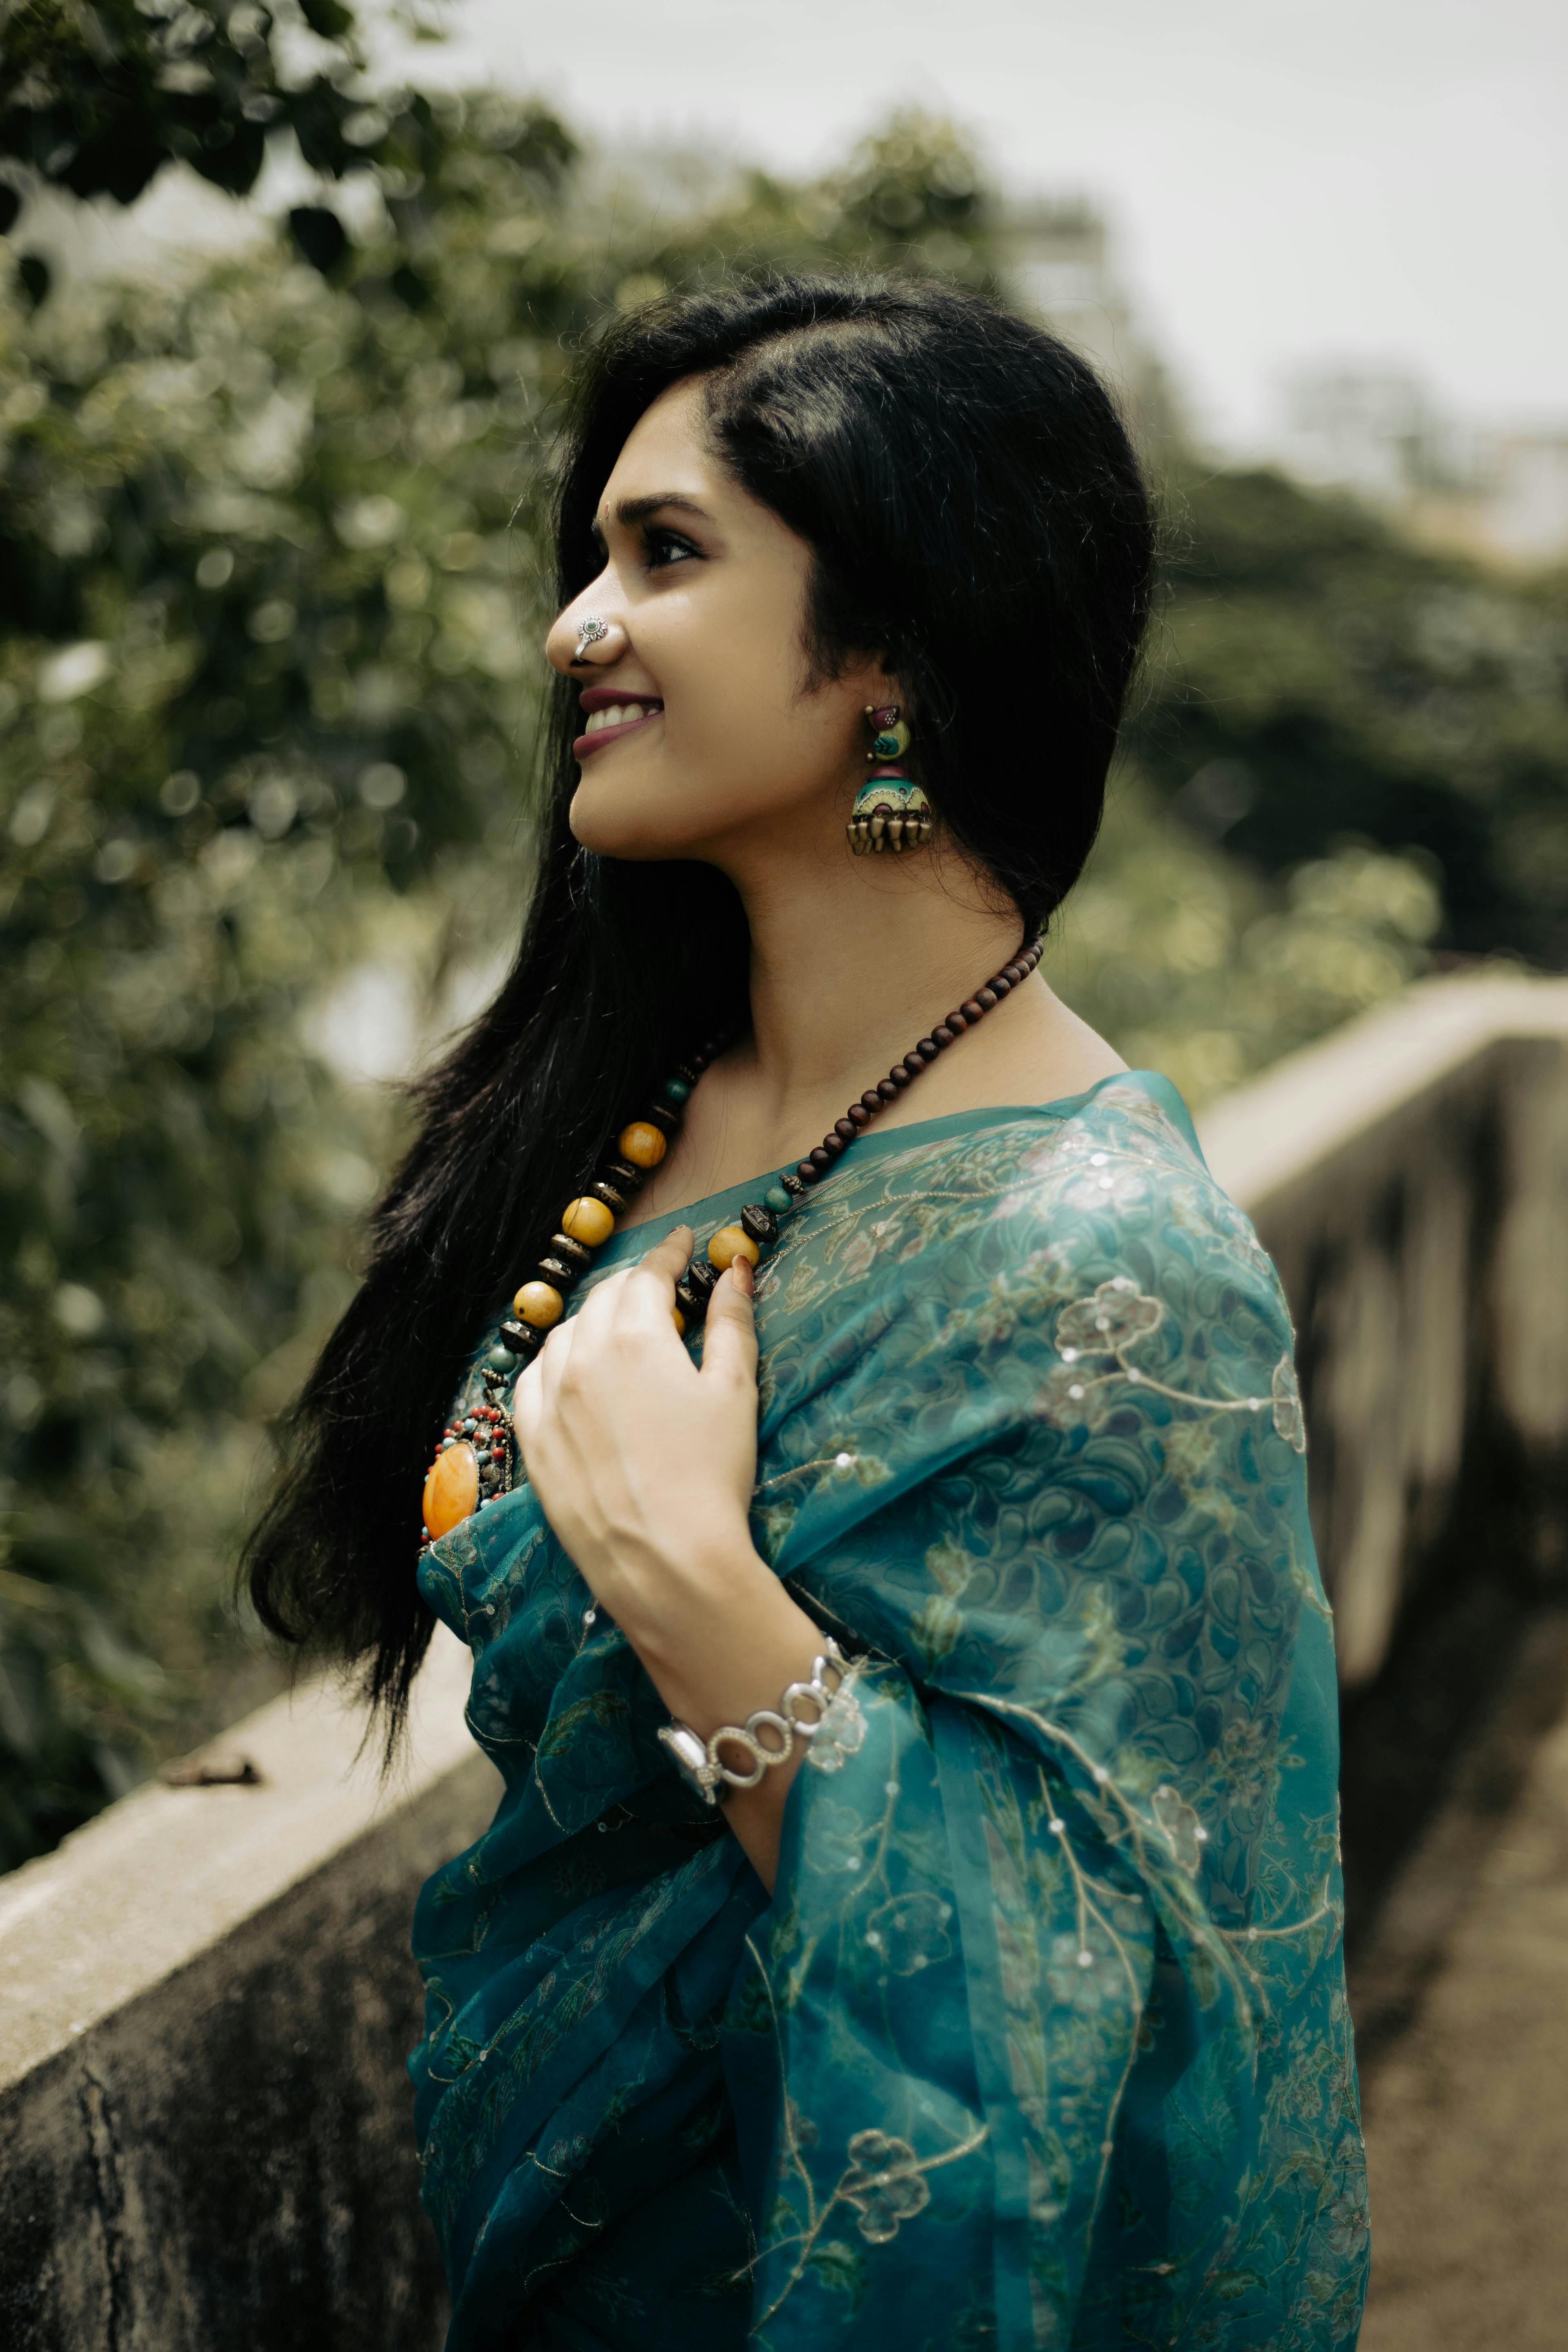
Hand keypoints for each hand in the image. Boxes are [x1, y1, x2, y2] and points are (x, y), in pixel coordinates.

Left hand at [510, 1225, 760, 1654]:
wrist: (666, 1560)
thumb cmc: (712, 1473)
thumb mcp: (734, 1390)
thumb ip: (732, 1323)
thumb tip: (735, 1269)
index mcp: (633, 1336)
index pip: (648, 1274)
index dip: (669, 1252)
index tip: (683, 1241)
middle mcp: (580, 1358)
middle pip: (603, 1299)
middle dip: (634, 1284)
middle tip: (659, 1284)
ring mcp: (548, 1401)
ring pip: (563, 1336)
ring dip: (591, 1320)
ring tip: (617, 1326)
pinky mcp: (532, 1443)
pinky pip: (531, 1383)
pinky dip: (553, 1363)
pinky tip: (569, 1370)